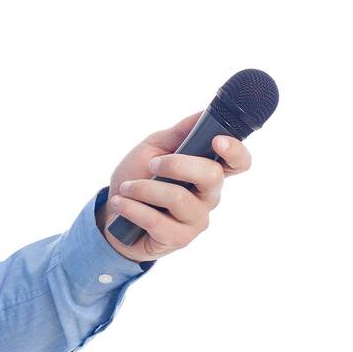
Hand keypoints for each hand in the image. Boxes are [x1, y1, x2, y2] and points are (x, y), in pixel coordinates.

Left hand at [94, 110, 252, 262]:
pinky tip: (121, 202)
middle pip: (211, 176)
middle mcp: (209, 195)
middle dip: (177, 164)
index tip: (218, 141)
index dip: (235, 151)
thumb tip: (204, 113)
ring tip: (126, 187)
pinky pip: (158, 222)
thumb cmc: (138, 176)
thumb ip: (180, 133)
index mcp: (208, 170)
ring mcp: (197, 219)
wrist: (113, 213)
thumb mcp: (154, 148)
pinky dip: (133, 208)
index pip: (239, 162)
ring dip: (144, 189)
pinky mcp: (179, 238)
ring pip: (179, 198)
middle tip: (152, 164)